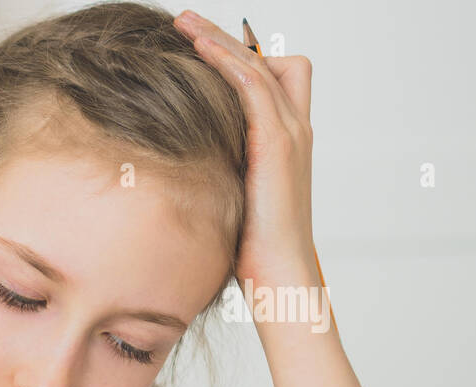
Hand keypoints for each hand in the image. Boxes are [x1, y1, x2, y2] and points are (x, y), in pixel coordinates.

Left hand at [172, 10, 316, 290]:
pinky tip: (200, 50)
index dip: (239, 57)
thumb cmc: (253, 248)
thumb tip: (180, 167)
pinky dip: (228, 62)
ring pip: (258, 65)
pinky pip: (253, 86)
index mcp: (286, 140)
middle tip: (185, 23)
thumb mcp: (232, 198)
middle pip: (264, 61)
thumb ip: (219, 173)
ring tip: (184, 24)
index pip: (271, 77)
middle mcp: (294, 129)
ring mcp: (290, 133)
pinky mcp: (277, 143)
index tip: (199, 47)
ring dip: (219, 40)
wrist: (279, 273)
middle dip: (224, 38)